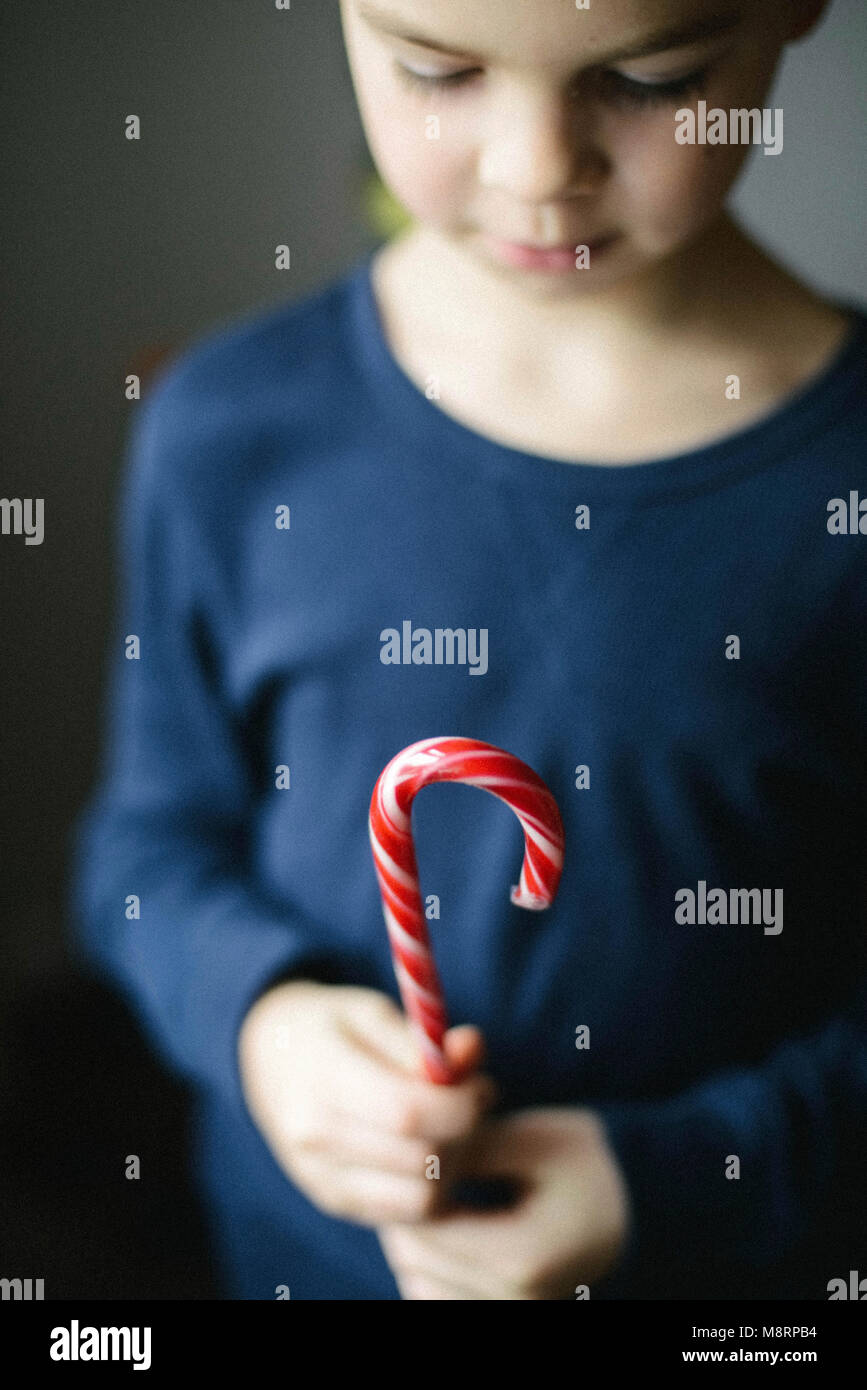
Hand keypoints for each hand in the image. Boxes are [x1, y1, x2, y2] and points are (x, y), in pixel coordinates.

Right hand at [237, 980, 496, 1225]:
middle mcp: (314, 1139)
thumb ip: (423, 1038)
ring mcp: (321, 1179)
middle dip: (467, 1133)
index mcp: (322, 1079)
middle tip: (474, 1101)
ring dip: (455, 1166)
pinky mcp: (334, 1201)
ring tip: (453, 1126)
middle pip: (420, 1160)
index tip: (482, 1085)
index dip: (461, 1104)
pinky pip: (405, 1215)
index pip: (407, 1112)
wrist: (266, 1057)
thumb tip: (474, 1049)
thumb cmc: (330, 1027)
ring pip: (421, 1199)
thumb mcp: (372, 1012)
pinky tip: (433, 1150)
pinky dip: (433, 1189)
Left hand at [378, 1106, 630, 1298]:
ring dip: (417, 1235)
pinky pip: (437, 1296)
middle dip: (407, 1207)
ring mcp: (513, 1316)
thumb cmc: (593, 1164)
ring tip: (438, 1188)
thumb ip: (469, 1147)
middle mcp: (515, 1302)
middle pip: (415, 1258)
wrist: (645, 1207)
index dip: (408, 1184)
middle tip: (416, 1160)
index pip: (426, 1229)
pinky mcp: (508, 1317)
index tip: (413, 1146)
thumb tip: (408, 1151)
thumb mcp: (536, 1140)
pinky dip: (433, 1261)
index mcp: (523, 1258)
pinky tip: (452, 1222)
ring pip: (418, 1280)